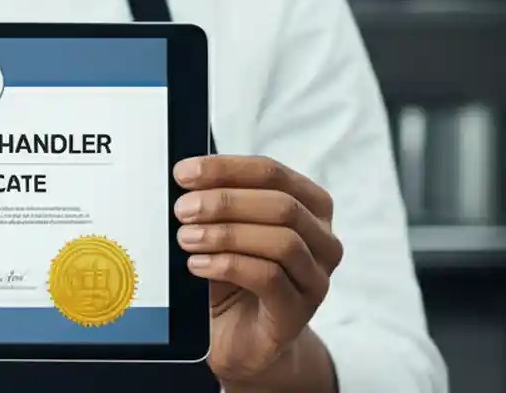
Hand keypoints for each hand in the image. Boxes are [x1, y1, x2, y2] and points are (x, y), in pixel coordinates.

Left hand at [173, 155, 343, 390]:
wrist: (237, 335)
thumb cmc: (231, 275)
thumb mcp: (224, 230)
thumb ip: (216, 203)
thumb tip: (184, 177)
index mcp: (308, 206)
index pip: (272, 173)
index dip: (227, 168)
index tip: (184, 172)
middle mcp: (322, 239)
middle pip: (282, 205)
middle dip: (225, 202)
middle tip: (182, 209)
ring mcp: (315, 277)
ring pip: (282, 241)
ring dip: (227, 234)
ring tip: (187, 238)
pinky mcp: (299, 311)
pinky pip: (270, 278)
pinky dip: (228, 265)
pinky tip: (198, 264)